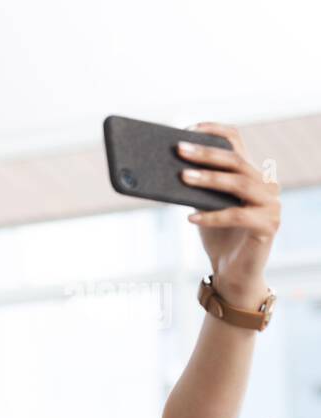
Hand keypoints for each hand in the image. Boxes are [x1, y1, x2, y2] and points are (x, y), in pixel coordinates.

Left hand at [179, 123, 280, 304]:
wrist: (232, 271)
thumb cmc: (216, 235)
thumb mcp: (202, 205)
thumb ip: (194, 188)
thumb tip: (165, 169)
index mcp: (250, 173)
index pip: (237, 142)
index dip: (215, 131)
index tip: (189, 128)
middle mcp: (266, 184)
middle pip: (236, 161)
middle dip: (205, 154)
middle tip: (178, 150)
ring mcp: (271, 204)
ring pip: (239, 184)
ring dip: (209, 180)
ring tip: (182, 177)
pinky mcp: (269, 226)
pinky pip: (237, 216)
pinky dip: (212, 216)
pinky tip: (190, 218)